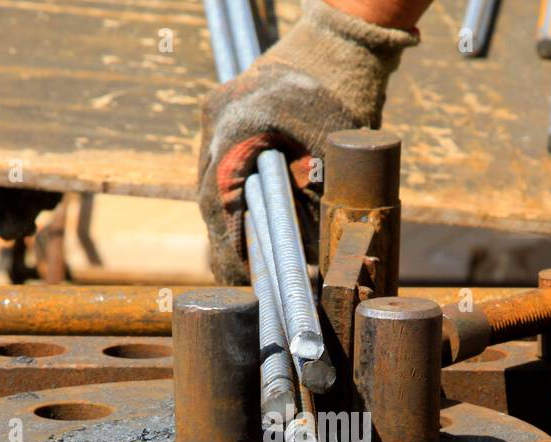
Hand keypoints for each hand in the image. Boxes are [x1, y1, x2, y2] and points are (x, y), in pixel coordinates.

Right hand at [197, 0, 418, 283]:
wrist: (334, 51)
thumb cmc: (342, 104)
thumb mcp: (332, 163)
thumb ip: (313, 211)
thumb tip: (310, 269)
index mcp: (239, 131)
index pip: (219, 206)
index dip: (229, 250)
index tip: (242, 281)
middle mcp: (216, 123)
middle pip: (208, 200)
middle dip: (226, 243)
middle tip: (246, 279)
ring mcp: (213, 117)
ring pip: (209, 185)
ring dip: (228, 220)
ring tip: (248, 259)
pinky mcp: (218, 115)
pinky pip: (216, 167)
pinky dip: (231, 196)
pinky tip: (248, 221)